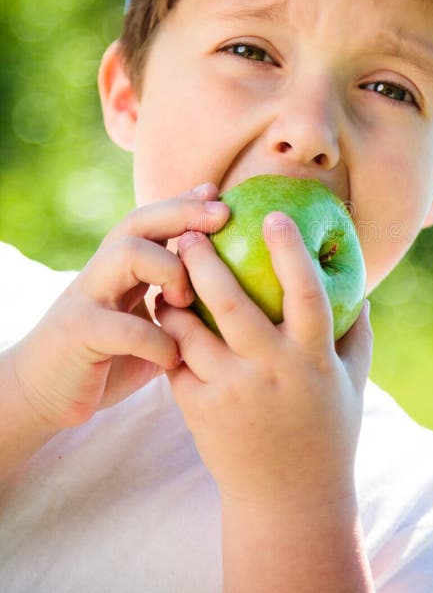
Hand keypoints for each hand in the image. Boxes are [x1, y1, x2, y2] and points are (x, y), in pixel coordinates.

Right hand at [8, 184, 228, 433]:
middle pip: (137, 222)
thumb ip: (175, 312)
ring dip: (169, 268)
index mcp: (118, 271)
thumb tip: (231, 301)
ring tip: (187, 300)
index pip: (150, 221)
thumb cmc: (105, 363)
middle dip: (182, 212)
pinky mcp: (78, 334)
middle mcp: (100, 275)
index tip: (219, 195)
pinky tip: (175, 357)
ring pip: (125, 253)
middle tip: (223, 216)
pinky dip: (158, 341)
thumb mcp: (145, 330)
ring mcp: (86, 299)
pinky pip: (124, 326)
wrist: (41, 397)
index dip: (184, 204)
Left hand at [157, 212, 372, 508]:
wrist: (289, 500)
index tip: (273, 216)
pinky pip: (176, 363)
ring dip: (174, 298)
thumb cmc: (328, 432)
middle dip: (205, 262)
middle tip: (190, 232)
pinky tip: (166, 318)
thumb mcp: (353, 383)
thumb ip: (357, 333)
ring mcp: (232, 393)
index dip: (290, 251)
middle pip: (231, 304)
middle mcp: (272, 373)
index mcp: (313, 360)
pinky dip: (168, 337)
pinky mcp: (201, 412)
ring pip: (190, 332)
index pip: (306, 293)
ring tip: (168, 274)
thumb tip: (362, 287)